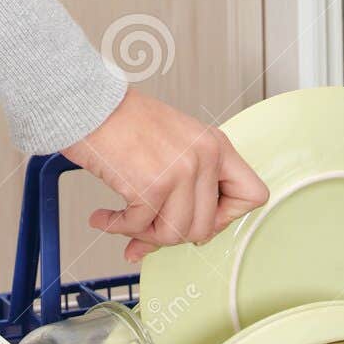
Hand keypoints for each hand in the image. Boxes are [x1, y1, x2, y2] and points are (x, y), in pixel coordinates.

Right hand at [62, 88, 268, 260]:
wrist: (90, 103)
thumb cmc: (124, 121)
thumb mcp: (172, 147)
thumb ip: (181, 191)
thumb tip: (165, 240)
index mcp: (216, 146)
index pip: (254, 196)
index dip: (226, 216)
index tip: (199, 215)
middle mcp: (205, 157)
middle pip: (205, 228)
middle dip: (171, 233)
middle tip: (147, 226)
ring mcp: (181, 171)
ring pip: (175, 234)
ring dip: (143, 233)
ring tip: (123, 219)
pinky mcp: (153, 185)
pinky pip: (140, 227)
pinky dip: (117, 226)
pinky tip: (104, 217)